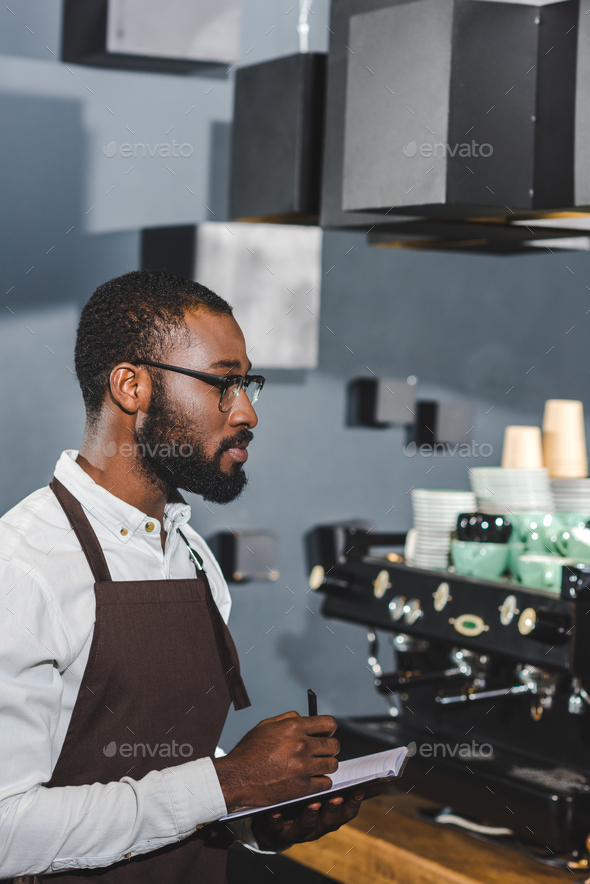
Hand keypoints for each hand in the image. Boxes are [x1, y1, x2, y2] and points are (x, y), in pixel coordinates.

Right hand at [213, 711, 338, 809]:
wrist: (236, 778)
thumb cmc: (248, 752)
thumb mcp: (265, 726)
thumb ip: (288, 719)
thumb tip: (305, 718)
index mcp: (294, 727)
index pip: (329, 723)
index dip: (329, 730)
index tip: (327, 734)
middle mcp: (301, 745)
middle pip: (334, 745)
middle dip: (329, 749)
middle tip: (321, 753)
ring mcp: (303, 767)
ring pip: (332, 765)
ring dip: (325, 766)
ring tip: (315, 767)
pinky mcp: (302, 788)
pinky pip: (325, 783)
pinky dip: (320, 782)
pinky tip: (311, 780)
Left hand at [250, 781, 387, 849]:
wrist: (276, 818)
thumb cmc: (309, 802)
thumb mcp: (330, 797)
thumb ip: (353, 789)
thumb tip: (382, 783)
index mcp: (331, 816)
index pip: (347, 812)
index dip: (353, 803)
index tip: (357, 789)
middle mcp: (317, 826)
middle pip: (329, 822)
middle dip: (333, 810)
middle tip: (335, 796)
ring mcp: (298, 829)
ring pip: (306, 826)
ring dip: (311, 815)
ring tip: (312, 803)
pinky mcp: (277, 829)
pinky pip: (276, 827)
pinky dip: (277, 820)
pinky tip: (276, 812)